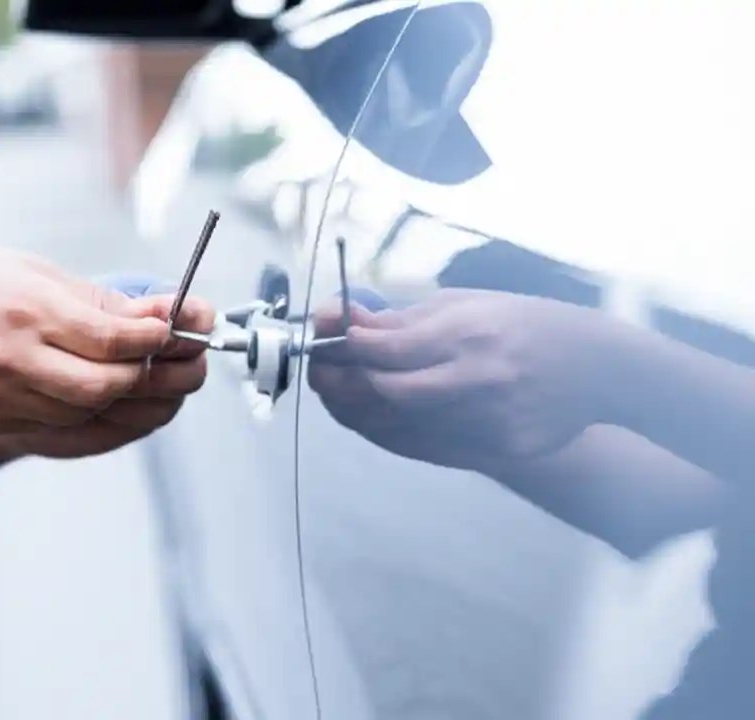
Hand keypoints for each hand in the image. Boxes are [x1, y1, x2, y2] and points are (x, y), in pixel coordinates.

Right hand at [0, 246, 171, 433]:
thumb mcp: (30, 271)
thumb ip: (93, 301)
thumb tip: (158, 317)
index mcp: (27, 309)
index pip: (113, 340)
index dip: (156, 342)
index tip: (179, 333)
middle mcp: (11, 357)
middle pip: (106, 387)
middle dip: (150, 379)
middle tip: (174, 366)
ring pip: (81, 414)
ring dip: (118, 400)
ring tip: (140, 380)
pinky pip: (47, 427)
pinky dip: (78, 414)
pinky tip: (90, 395)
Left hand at [307, 289, 617, 471]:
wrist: (600, 369)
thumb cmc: (528, 326)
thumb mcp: (468, 304)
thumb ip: (402, 320)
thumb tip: (340, 320)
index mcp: (471, 333)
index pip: (387, 348)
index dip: (343, 345)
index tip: (324, 334)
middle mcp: (479, 379)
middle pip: (384, 394)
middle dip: (338, 381)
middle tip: (320, 368)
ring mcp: (488, 421)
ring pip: (396, 428)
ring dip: (354, 410)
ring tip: (337, 391)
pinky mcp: (496, 451)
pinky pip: (421, 447)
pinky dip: (385, 432)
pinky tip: (370, 416)